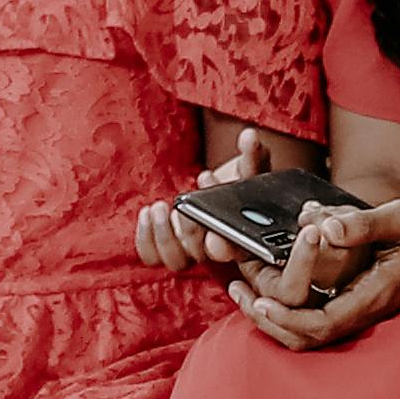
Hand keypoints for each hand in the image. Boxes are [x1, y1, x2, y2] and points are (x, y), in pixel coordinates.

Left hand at [132, 129, 281, 275]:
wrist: (216, 187)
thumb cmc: (238, 180)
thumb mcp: (250, 166)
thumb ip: (253, 155)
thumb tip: (249, 137)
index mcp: (245, 237)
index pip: (239, 253)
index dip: (227, 247)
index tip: (214, 233)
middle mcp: (217, 250)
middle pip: (205, 255)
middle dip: (192, 232)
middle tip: (183, 207)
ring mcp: (191, 251)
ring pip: (177, 261)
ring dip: (165, 237)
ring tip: (161, 206)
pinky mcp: (168, 247)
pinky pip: (152, 257)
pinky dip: (146, 238)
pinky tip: (148, 212)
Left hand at [235, 195, 399, 353]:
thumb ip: (364, 223)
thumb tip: (325, 227)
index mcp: (375, 295)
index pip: (324, 324)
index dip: (288, 319)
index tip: (259, 301)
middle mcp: (365, 310)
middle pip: (309, 337)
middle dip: (270, 322)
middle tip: (238, 293)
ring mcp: (360, 310)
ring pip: (310, 333)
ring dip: (275, 318)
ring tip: (243, 292)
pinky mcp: (356, 302)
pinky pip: (316, 318)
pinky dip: (288, 310)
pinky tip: (268, 288)